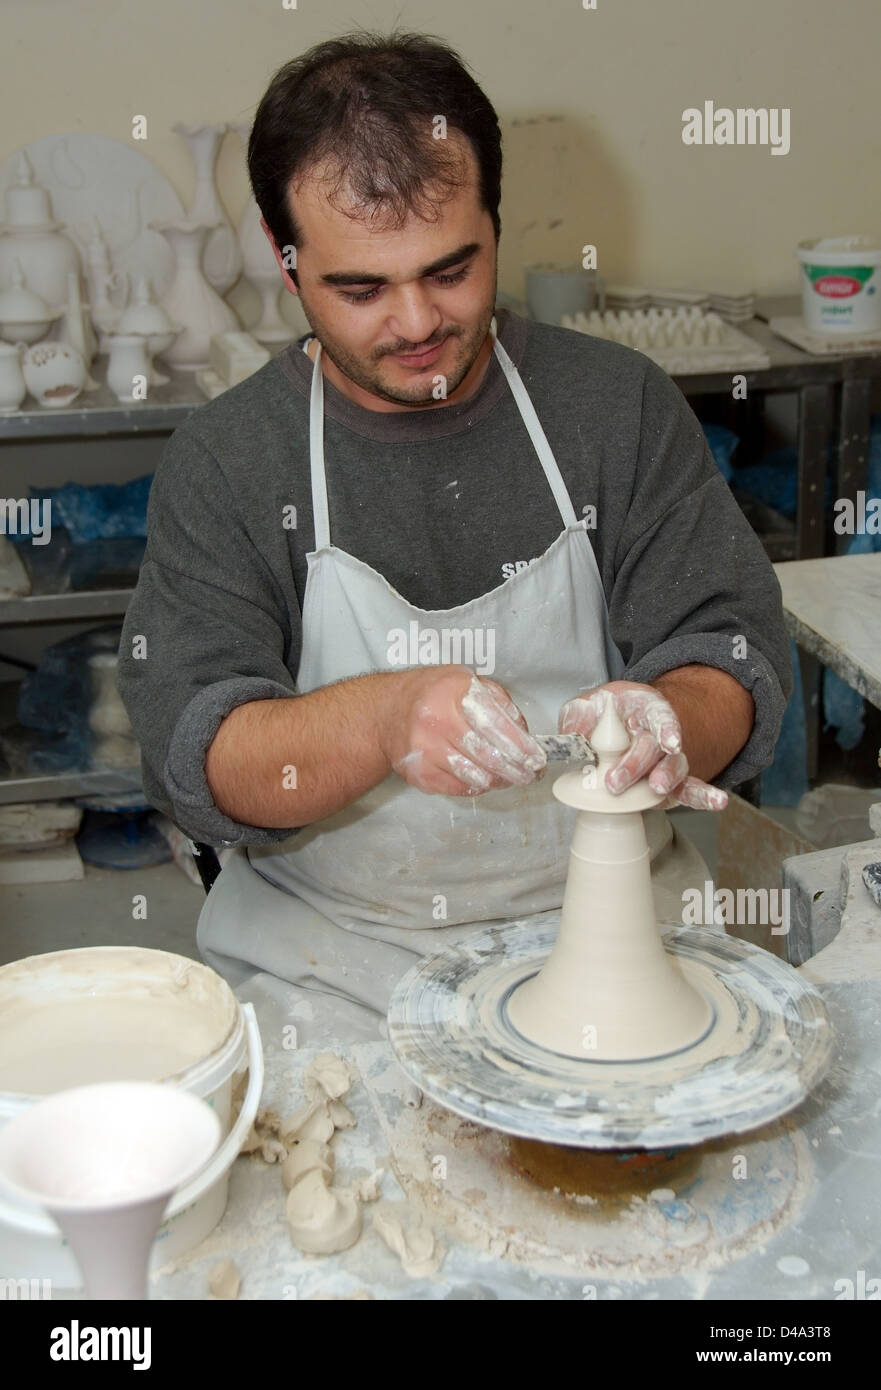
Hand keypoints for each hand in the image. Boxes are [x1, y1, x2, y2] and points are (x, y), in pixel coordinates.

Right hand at [381, 667, 546, 795]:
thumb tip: (523, 732)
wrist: (386, 714)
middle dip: (516, 769)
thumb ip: (498, 700)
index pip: (493, 723)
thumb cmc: (433, 695)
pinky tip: (485, 778)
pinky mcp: (419, 775)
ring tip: (510, 777)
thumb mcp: (466, 681)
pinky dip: (478, 786)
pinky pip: (459, 788)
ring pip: (475, 777)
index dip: (520, 745)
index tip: (537, 758)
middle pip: (487, 755)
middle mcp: (434, 722)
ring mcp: (424, 751)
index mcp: (450, 693)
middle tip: (531, 775)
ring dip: (499, 781)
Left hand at [558, 681, 727, 811]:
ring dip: (668, 780)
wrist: (618, 722)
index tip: (670, 742)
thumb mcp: (585, 706)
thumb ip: (577, 719)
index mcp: (643, 708)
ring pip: (676, 768)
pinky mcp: (668, 782)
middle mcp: (660, 733)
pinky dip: (704, 797)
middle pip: (657, 748)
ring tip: (657, 789)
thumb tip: (573, 739)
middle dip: (638, 765)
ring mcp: (666, 759)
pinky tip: (718, 803)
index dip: (667, 728)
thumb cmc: (604, 712)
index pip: (660, 714)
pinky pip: (689, 788)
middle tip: (615, 782)